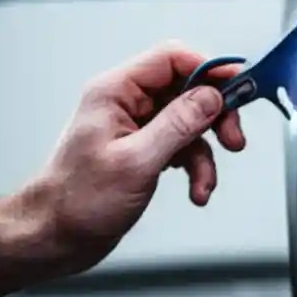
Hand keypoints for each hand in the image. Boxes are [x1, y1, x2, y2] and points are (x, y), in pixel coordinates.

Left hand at [26, 42, 246, 273]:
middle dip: (216, 117)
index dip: (209, 68)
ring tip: (205, 183)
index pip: (172, 59)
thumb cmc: (78, 200)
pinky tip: (197, 190)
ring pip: (191, 124)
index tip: (240, 84)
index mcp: (115, 92)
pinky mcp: (145, 150)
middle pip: (188, 90)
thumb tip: (211, 96)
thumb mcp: (137, 160)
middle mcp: (127, 104)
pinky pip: (184, 148)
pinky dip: (196, 170)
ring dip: (206, 155)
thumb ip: (177, 124)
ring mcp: (137, 128)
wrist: (56, 236)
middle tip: (233, 139)